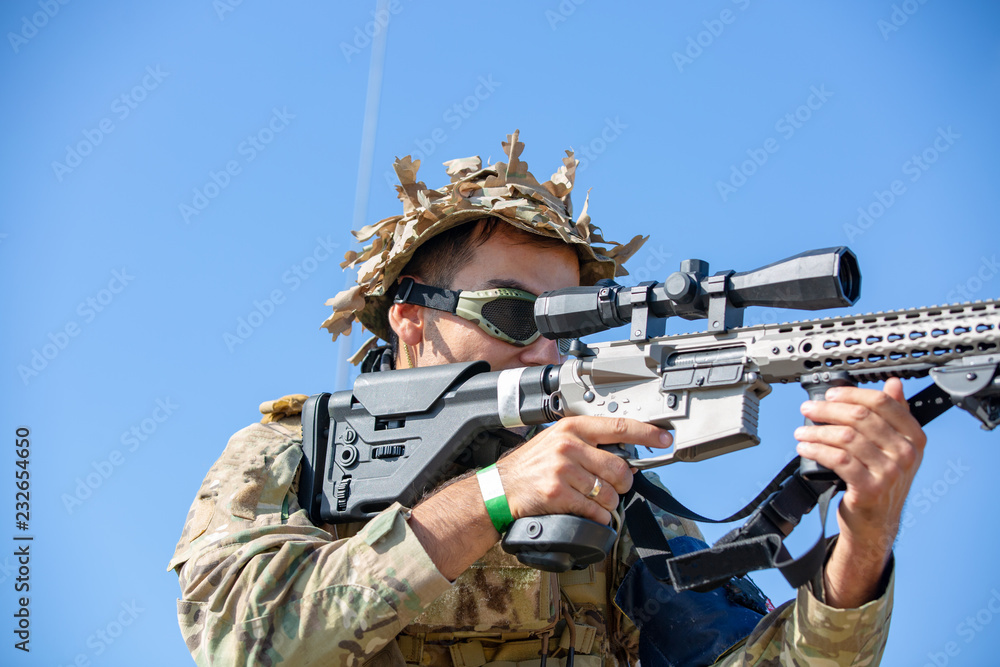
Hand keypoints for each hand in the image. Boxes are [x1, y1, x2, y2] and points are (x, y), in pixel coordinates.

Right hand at [498, 417, 672, 525]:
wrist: (501, 488)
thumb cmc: (532, 466)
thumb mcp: (557, 441)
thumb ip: (588, 443)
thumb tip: (627, 453)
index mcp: (572, 428)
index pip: (618, 426)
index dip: (647, 433)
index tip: (664, 438)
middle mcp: (568, 445)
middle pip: (619, 467)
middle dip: (623, 483)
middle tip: (615, 486)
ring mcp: (563, 470)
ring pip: (610, 493)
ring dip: (608, 503)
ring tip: (594, 500)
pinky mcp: (558, 494)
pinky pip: (596, 510)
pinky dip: (598, 517)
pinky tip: (587, 512)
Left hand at [794, 377, 926, 605]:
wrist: (877, 522)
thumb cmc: (882, 481)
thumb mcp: (895, 448)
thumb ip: (895, 415)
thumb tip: (894, 384)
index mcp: (914, 438)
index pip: (883, 403)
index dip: (852, 394)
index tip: (831, 394)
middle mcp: (906, 454)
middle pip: (861, 417)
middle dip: (828, 410)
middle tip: (809, 410)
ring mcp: (889, 472)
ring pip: (846, 437)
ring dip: (818, 431)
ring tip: (802, 432)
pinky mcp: (869, 488)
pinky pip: (838, 459)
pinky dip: (816, 449)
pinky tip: (805, 447)